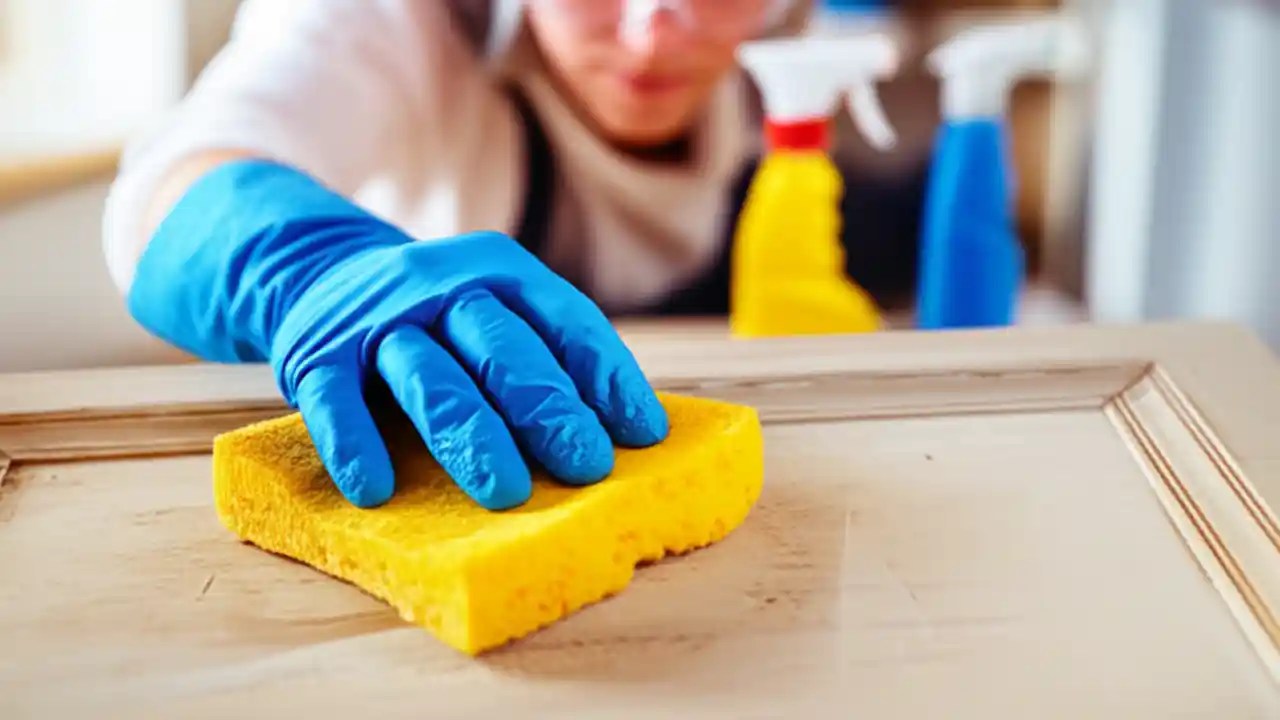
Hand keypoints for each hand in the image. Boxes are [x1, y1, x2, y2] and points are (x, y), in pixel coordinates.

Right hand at [127, 159, 667, 508]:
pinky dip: (356, 443)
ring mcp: (379, 319)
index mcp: (500, 273)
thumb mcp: (494, 311)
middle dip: (548, 408)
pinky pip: (336, 401)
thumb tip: (624, 439)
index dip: (606, 376)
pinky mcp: (318, 355)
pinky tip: (376, 488)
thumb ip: (548, 356)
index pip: (566, 320)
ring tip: (506, 493)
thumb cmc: (439, 316)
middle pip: (502, 348)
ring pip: (431, 376)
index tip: (642, 435)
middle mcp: (442, 286)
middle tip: (587, 467)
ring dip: (469, 435)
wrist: (320, 268)